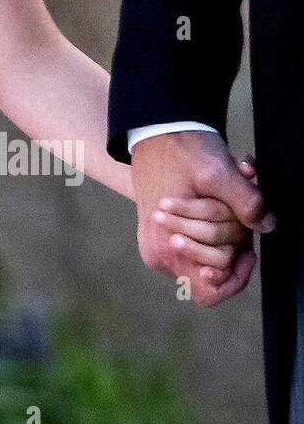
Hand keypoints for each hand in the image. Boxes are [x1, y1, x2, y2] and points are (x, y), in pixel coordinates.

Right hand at [131, 131, 272, 305]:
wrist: (156, 133)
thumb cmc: (181, 151)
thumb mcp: (216, 171)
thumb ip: (245, 202)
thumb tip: (267, 226)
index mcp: (165, 246)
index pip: (210, 290)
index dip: (235, 276)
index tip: (248, 251)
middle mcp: (159, 253)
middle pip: (215, 271)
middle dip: (234, 244)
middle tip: (236, 214)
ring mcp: (160, 246)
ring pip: (210, 260)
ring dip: (227, 234)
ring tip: (229, 203)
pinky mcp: (163, 236)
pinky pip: (200, 249)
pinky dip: (217, 229)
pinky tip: (222, 207)